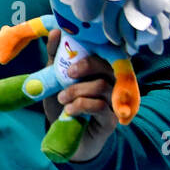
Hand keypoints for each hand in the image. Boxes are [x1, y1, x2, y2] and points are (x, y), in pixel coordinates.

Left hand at [41, 28, 117, 161]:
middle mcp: (112, 83)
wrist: (66, 137)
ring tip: (61, 98)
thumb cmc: (63, 103)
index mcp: (100, 70)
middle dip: (86, 66)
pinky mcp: (112, 119)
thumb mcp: (55, 79)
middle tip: (68, 74)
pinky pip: (100, 105)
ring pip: (102, 85)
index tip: (71, 51)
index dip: (91, 47)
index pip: (104, 52)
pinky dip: (80, 105)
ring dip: (77, 90)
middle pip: (108, 65)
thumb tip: (57, 31)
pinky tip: (69, 110)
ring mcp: (114, 101)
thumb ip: (56, 57)